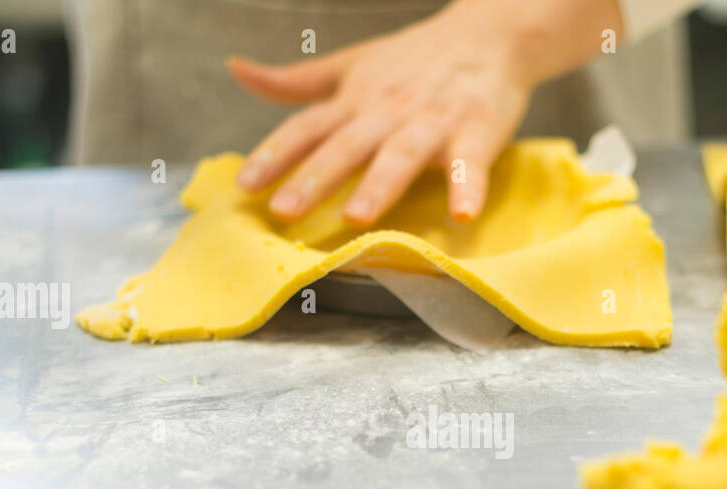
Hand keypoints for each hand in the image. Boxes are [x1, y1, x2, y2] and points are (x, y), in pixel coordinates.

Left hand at [228, 0, 623, 224]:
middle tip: (284, 210)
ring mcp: (432, 121)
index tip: (245, 185)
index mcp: (356, 100)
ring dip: (380, 185)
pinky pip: (472, 162)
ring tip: (357, 216)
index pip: (307, 127)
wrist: (489, 34)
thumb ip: (296, 80)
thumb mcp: (352, 66)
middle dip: (315, 178)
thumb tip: (237, 70)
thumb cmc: (416, 60)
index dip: (275, 154)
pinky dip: (469, 186)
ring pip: (401, 155)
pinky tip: (463, 214)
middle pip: (347, 145)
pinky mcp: (476, 130)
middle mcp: (388, 110)